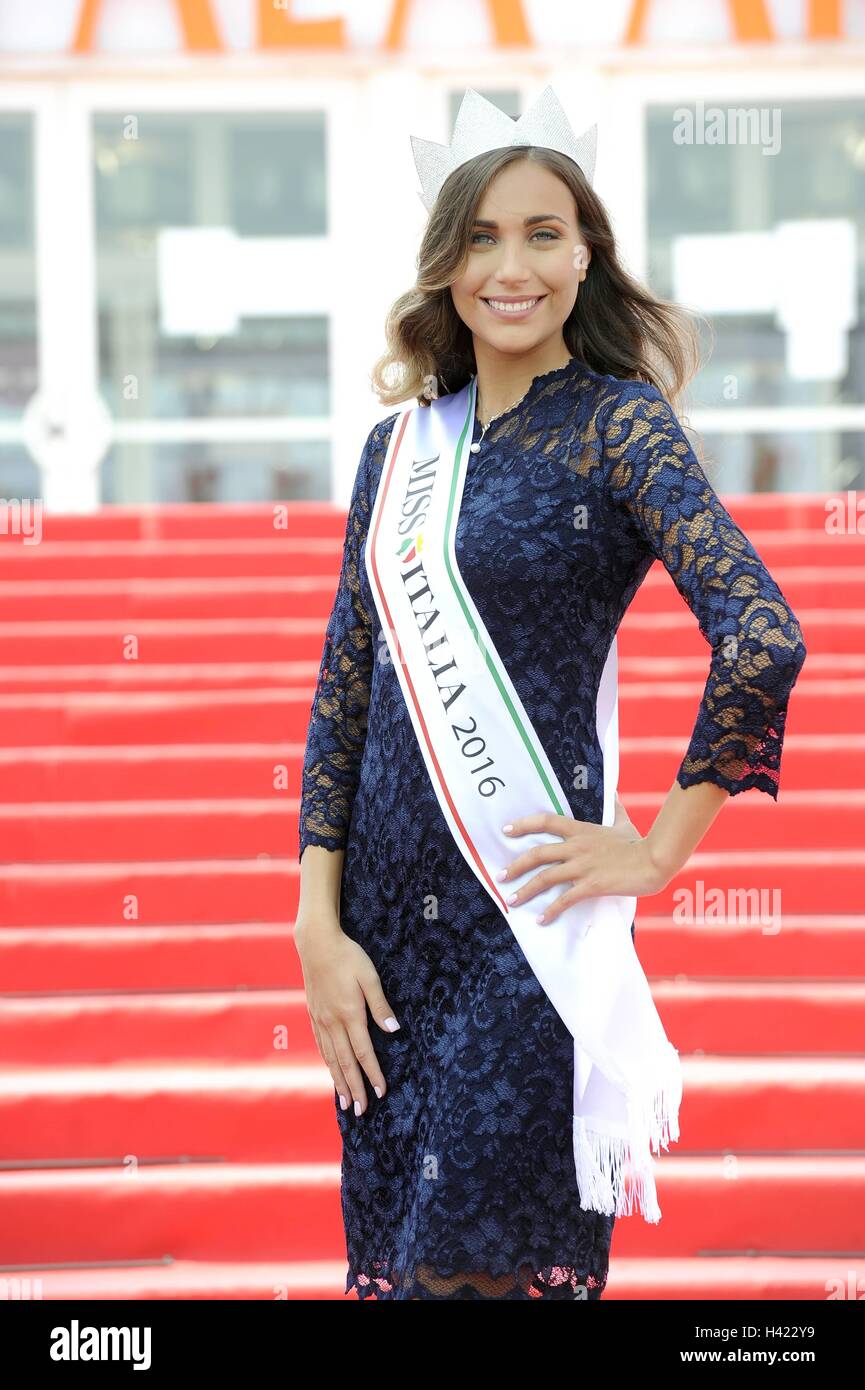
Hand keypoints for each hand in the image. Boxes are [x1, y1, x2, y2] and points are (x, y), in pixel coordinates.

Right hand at [294, 914, 399, 1115]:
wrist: (316, 944)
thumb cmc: (348, 956)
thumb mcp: (370, 977)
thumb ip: (380, 1005)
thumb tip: (394, 1029)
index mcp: (350, 1014)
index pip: (363, 1053)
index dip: (373, 1074)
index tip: (381, 1093)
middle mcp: (333, 1022)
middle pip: (345, 1063)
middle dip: (355, 1088)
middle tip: (361, 1111)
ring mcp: (321, 1020)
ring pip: (331, 1058)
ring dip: (339, 1082)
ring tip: (346, 1102)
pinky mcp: (314, 1015)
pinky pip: (322, 1046)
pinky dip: (328, 1064)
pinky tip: (332, 1072)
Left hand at [496, 797, 666, 924]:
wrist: (654, 860)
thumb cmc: (639, 843)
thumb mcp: (622, 821)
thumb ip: (613, 807)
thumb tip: (612, 791)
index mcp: (581, 830)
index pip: (546, 821)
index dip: (524, 825)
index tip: (506, 830)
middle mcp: (577, 847)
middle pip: (538, 854)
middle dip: (516, 866)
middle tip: (500, 876)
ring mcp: (583, 866)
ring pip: (546, 877)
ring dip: (526, 890)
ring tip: (512, 901)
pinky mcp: (591, 884)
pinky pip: (565, 899)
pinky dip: (551, 910)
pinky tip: (542, 919)